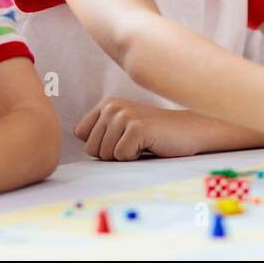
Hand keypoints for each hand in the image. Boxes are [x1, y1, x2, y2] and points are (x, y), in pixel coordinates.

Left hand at [74, 98, 206, 160]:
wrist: (189, 130)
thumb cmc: (155, 134)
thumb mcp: (123, 128)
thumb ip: (99, 130)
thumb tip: (74, 133)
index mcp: (106, 104)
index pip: (82, 136)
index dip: (101, 146)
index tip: (123, 139)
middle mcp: (112, 106)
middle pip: (91, 149)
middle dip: (112, 153)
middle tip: (135, 143)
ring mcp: (124, 115)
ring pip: (105, 155)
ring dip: (125, 156)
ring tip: (143, 142)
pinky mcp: (136, 128)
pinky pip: (121, 157)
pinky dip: (135, 158)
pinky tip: (150, 144)